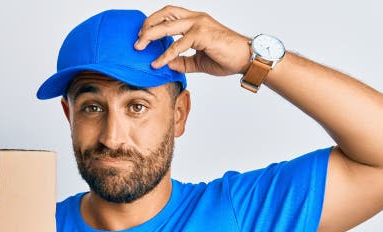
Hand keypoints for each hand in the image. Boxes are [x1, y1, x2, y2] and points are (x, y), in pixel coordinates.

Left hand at [134, 6, 252, 76]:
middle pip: (164, 14)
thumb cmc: (225, 57)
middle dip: (147, 26)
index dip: (153, 22)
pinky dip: (165, 55)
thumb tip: (165, 65)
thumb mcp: (197, 61)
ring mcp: (199, 24)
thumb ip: (181, 61)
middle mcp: (196, 18)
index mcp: (194, 21)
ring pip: (167, 25)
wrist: (246, 59)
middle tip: (136, 41)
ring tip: (139, 47)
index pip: (169, 14)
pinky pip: (178, 45)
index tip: (142, 36)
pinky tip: (157, 63)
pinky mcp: (202, 35)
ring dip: (150, 36)